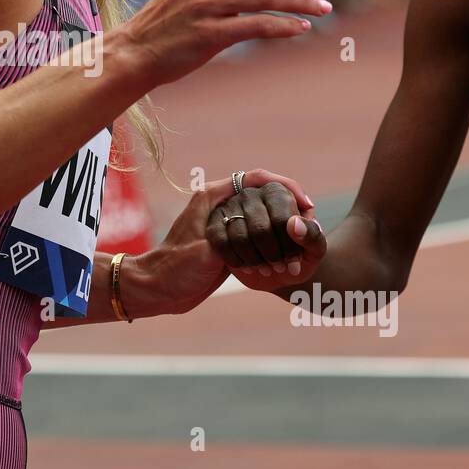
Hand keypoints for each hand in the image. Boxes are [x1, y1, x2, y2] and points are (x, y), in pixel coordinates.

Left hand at [135, 168, 315, 315]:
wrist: (160, 290)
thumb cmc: (175, 268)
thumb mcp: (205, 248)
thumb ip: (231, 231)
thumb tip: (261, 224)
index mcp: (212, 196)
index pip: (256, 178)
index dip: (285, 185)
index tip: (305, 202)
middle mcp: (220, 205)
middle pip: (263, 193)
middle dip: (289, 206)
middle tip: (309, 221)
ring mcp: (225, 222)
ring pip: (263, 213)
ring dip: (283, 225)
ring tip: (303, 238)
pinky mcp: (229, 240)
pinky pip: (258, 232)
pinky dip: (274, 239)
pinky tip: (289, 250)